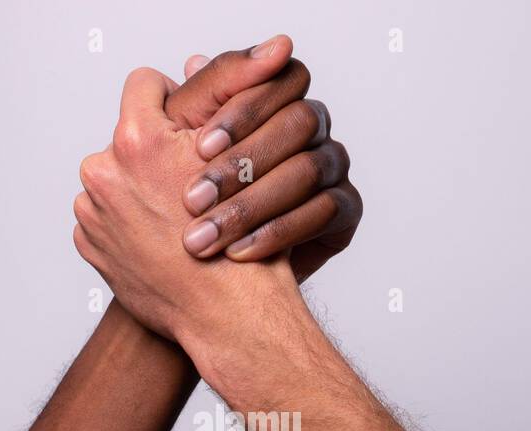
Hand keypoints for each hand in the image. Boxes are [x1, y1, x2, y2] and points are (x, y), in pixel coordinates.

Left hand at [74, 68, 295, 343]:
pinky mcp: (89, 246)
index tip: (194, 132)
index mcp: (137, 141)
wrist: (228, 318)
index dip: (174, 103)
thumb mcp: (239, 157)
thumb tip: (199, 60)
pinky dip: (128, 227)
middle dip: (156, 156)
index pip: (146, 85)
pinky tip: (161, 244)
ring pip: (117, 180)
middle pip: (129, 138)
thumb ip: (215, 101)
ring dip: (141, 192)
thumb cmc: (241, 242)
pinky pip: (105, 219)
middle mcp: (103, 173)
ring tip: (180, 220)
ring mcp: (91, 213)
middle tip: (192, 184)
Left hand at [179, 58, 361, 282]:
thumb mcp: (184, 148)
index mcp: (279, 99)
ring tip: (207, 235)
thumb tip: (191, 61)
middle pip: (298, 121)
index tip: (200, 147)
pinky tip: (239, 252)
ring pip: (307, 169)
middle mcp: (313, 126)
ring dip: (251, 205)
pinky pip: (323, 212)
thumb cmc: (202, 196)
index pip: (281, 79)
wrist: (219, 268)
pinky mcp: (347, 208)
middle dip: (242, 162)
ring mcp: (334, 165)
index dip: (244, 110)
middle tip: (193, 198)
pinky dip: (277, 232)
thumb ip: (193, 106)